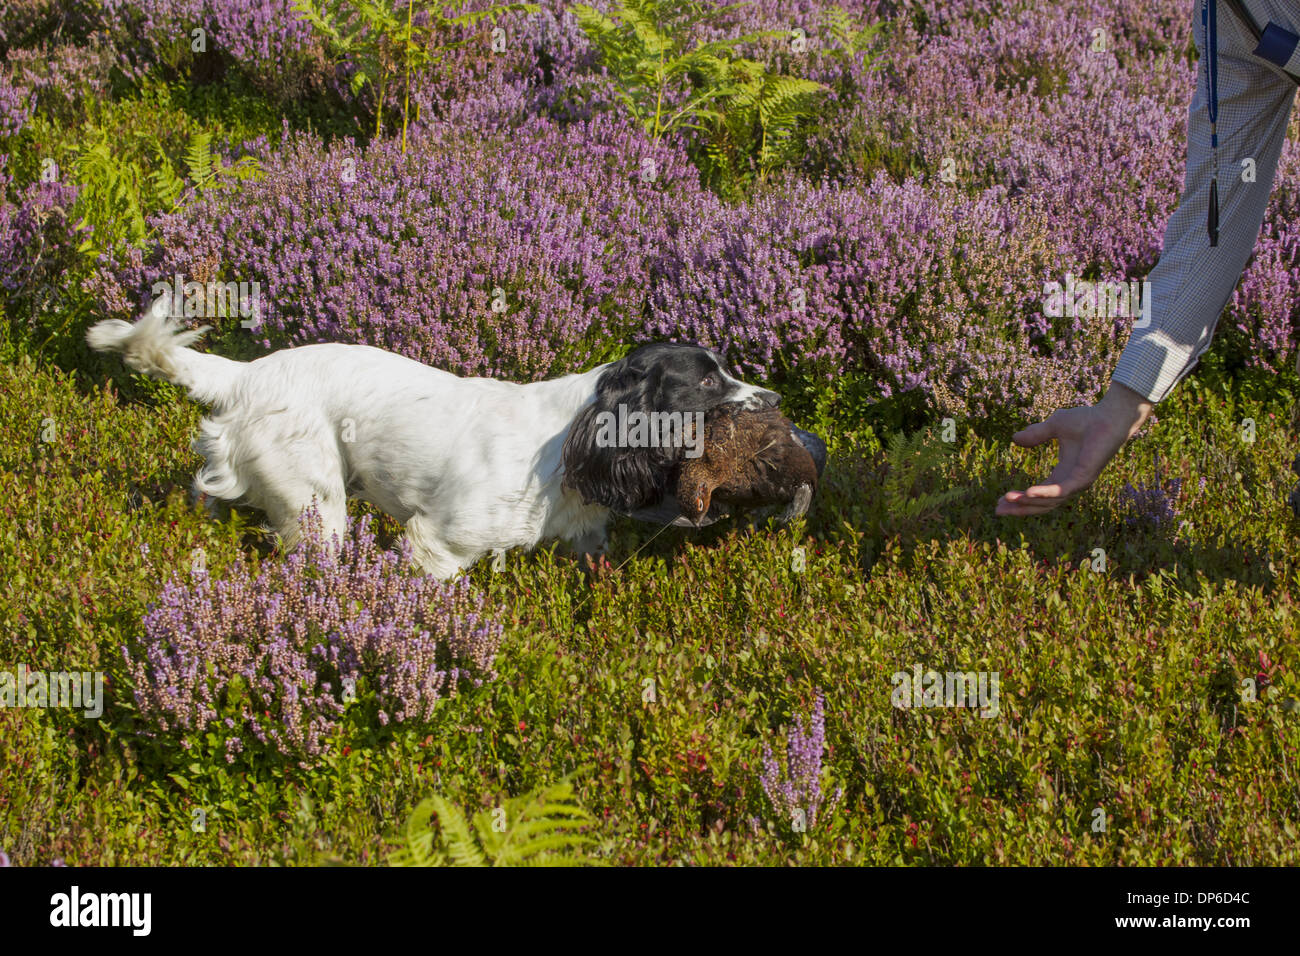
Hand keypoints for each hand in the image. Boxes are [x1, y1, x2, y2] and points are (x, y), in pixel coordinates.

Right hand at [996, 382, 1153, 515]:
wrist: (1110, 416)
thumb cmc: (1087, 420)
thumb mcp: (1053, 427)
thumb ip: (1035, 435)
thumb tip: (1014, 439)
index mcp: (1063, 474)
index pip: (1039, 493)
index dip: (1020, 498)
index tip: (1000, 499)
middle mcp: (1070, 483)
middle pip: (1041, 505)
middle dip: (1020, 508)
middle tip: (998, 510)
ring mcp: (1077, 483)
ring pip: (1049, 502)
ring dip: (1028, 502)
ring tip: (1008, 499)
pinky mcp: (1083, 478)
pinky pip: (1060, 491)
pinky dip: (1044, 493)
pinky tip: (1028, 492)